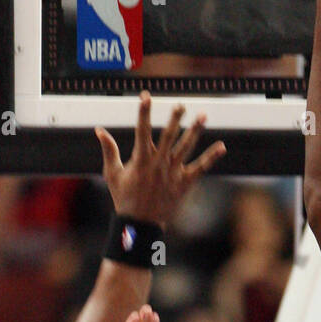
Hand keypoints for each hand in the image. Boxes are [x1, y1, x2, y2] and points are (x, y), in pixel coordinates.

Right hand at [96, 92, 224, 227]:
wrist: (139, 225)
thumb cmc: (124, 198)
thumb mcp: (112, 174)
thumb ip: (109, 150)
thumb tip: (99, 130)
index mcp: (140, 160)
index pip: (141, 130)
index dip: (143, 112)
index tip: (145, 96)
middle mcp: (158, 164)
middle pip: (168, 136)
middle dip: (174, 119)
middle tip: (180, 104)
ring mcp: (173, 173)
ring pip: (186, 148)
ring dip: (195, 131)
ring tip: (203, 115)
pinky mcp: (184, 184)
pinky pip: (200, 168)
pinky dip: (211, 158)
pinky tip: (221, 146)